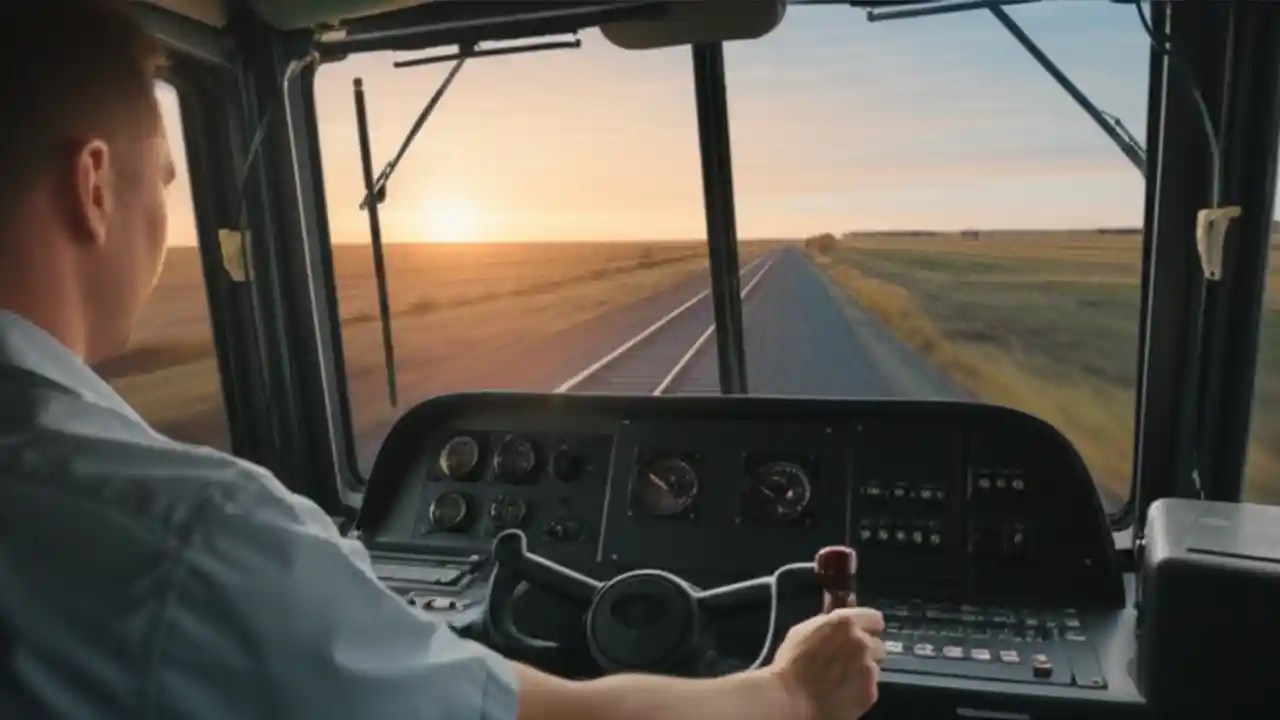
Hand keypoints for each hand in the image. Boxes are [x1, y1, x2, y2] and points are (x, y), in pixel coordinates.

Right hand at [767, 607, 885, 719]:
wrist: (793, 702)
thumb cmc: (792, 664)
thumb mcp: (803, 632)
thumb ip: (827, 624)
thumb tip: (837, 622)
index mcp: (845, 623)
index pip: (874, 618)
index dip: (867, 625)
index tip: (860, 631)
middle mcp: (862, 643)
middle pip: (876, 642)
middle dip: (864, 648)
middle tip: (846, 657)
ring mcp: (869, 668)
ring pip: (874, 663)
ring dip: (864, 666)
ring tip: (843, 675)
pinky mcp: (871, 691)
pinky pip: (870, 684)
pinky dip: (860, 685)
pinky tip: (844, 689)